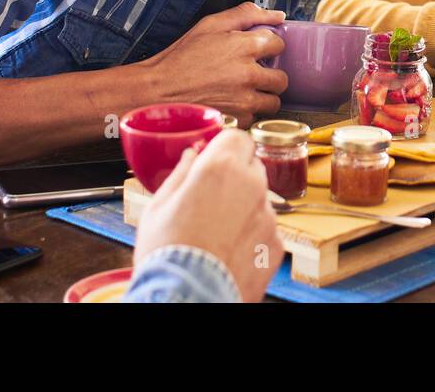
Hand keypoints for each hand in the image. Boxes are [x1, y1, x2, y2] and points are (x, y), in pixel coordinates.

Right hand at [133, 130, 283, 301]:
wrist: (187, 298)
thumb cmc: (167, 256)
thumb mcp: (157, 207)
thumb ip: (180, 174)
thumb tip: (189, 156)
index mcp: (220, 168)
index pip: (237, 136)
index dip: (224, 146)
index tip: (214, 156)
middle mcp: (251, 186)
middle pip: (251, 164)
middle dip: (235, 173)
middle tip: (211, 195)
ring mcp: (268, 215)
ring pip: (259, 197)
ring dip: (244, 204)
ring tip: (216, 230)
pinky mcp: (277, 243)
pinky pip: (266, 227)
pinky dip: (252, 234)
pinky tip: (228, 249)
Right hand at [141, 1, 287, 125]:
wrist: (157, 91)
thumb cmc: (180, 58)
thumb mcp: (210, 25)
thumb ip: (246, 14)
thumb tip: (277, 14)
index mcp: (245, 47)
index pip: (279, 45)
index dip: (268, 47)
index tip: (257, 51)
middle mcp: (249, 74)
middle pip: (282, 78)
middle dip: (270, 75)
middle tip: (253, 73)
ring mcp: (244, 100)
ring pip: (273, 101)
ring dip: (263, 96)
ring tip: (244, 90)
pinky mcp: (237, 120)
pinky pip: (255, 117)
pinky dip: (246, 112)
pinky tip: (231, 103)